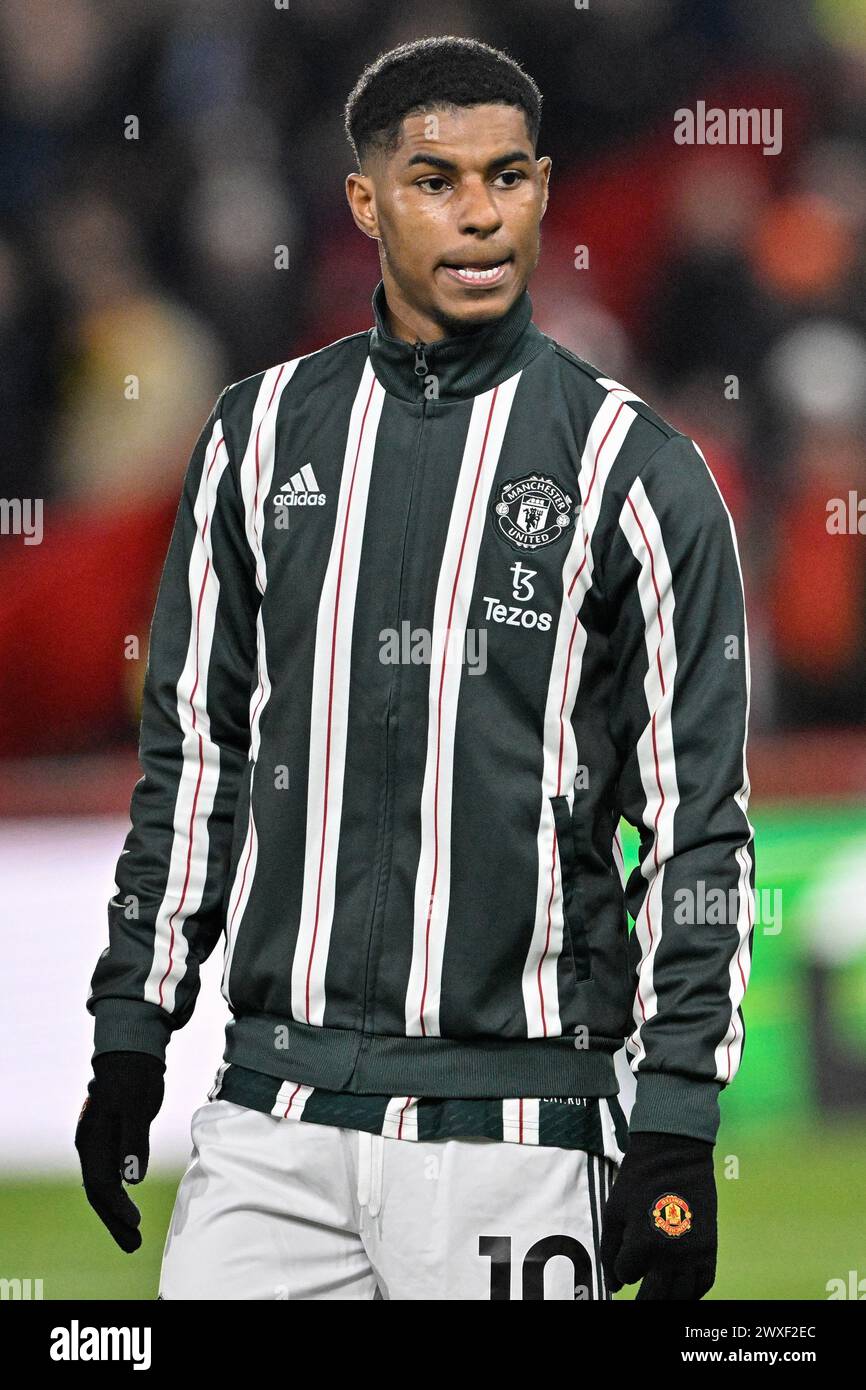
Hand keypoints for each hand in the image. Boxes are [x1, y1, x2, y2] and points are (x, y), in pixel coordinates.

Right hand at [74, 1050, 164, 1252]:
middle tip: (133, 1245)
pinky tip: (127, 1212)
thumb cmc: (135, 1077)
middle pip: (99, 1193)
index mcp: (92, 1139)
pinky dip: (119, 1198)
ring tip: (133, 1238)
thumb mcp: (138, 1107)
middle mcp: (90, 1146)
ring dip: (116, 1214)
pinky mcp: (111, 1143)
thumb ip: (135, 1140)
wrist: (132, 1054)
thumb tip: (131, 1179)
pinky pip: (111, 1178)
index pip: (101, 1182)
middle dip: (114, 1221)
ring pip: (104, 1188)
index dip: (116, 1206)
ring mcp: (98, 1146)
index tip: (134, 1222)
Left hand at [600, 1130, 716, 1298]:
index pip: (627, 1274)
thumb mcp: (614, 1211)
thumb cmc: (639, 1179)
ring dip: (667, 1299)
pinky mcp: (710, 1248)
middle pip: (654, 1296)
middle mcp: (671, 1254)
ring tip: (657, 1296)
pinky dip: (691, 1293)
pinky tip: (679, 1289)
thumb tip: (614, 1285)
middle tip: (638, 1300)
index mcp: (643, 1243)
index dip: (622, 1268)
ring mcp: (694, 1253)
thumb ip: (609, 1250)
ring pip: (680, 1296)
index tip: (623, 1257)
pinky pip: (703, 1284)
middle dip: (642, 1299)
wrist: (675, 1154)